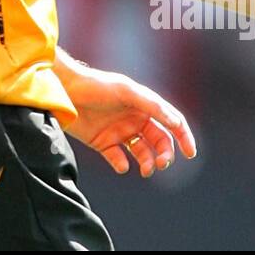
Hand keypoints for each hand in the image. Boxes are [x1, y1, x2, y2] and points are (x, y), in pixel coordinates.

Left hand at [59, 61, 196, 176]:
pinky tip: (121, 163)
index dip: (184, 137)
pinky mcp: (103, 143)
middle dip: (165, 154)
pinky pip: (118, 159)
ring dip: (148, 163)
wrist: (65, 91)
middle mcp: (135, 119)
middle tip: (162, 163)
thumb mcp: (127, 91)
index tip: (190, 153)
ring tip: (146, 169)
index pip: (171, 123)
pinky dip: (123, 165)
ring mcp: (120, 132)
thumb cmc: (97, 86)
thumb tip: (176, 122)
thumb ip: (152, 105)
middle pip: (159, 141)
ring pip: (142, 153)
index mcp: (144, 106)